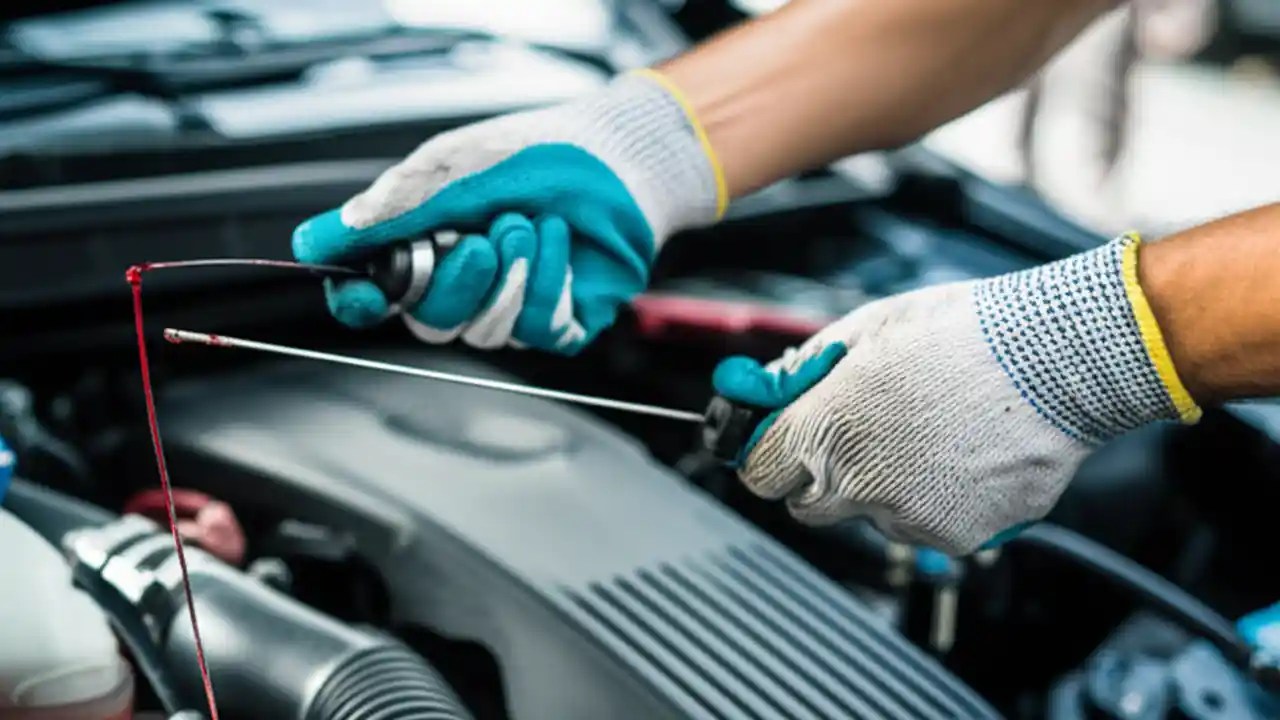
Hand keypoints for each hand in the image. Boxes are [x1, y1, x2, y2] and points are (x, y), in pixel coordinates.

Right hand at [291, 71, 723, 353]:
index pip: (375, 296)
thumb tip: (316, 242)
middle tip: (479, 240)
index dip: (360, 303)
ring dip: (508, 271)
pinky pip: (536, 327)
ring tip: (527, 221)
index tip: (361, 296)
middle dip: (454, 282)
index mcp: (426, 245)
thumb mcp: (448, 171)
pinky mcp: (557, 323)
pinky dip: (546, 277)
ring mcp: (510, 308)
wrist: (613, 158)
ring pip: (483, 330)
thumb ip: (388, 211)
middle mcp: (464, 284)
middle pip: (428, 323)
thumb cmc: (532, 155)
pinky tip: (557, 239)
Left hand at [712, 234, 1201, 554]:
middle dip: (817, 475)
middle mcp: (863, 484)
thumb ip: (804, 371)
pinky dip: (934, 498)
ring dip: (883, 486)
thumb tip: (764, 391)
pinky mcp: (958, 538)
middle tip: (854, 434)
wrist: (1059, 359)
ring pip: (871, 516)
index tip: (773, 440)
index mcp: (829, 428)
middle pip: (805, 506)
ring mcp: (912, 517)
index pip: (758, 471)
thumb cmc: (965, 333)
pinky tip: (963, 453)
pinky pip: (925, 526)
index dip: (763, 452)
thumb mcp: (868, 329)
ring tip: (931, 430)